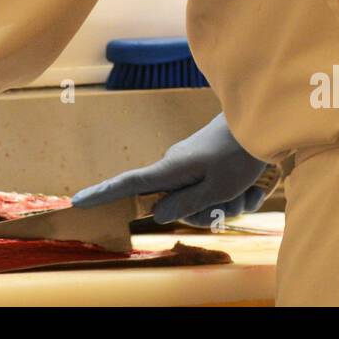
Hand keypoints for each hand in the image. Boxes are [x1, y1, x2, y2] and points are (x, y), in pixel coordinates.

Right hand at [71, 113, 270, 227]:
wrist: (261, 123)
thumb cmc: (238, 154)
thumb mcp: (216, 188)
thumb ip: (185, 204)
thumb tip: (157, 215)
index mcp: (171, 170)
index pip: (129, 183)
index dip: (103, 192)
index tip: (78, 200)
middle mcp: (176, 168)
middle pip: (178, 207)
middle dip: (208, 213)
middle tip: (233, 201)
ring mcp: (191, 167)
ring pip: (203, 203)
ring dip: (229, 204)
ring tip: (248, 190)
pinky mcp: (206, 166)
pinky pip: (216, 193)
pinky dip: (236, 196)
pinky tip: (254, 187)